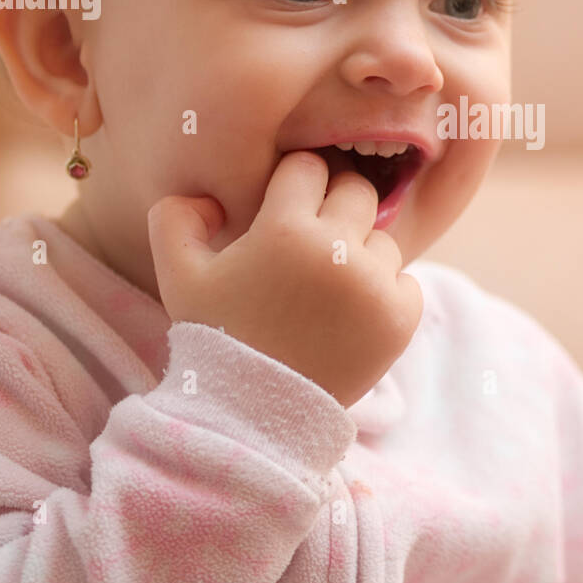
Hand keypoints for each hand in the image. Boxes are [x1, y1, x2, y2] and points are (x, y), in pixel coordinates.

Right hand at [147, 151, 422, 407]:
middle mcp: (336, 250)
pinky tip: (349, 316)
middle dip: (334, 207)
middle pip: (356, 191)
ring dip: (360, 254)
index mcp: (283, 229)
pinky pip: (406, 280)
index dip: (293, 184)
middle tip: (313, 243)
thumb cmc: (217, 337)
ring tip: (326, 289)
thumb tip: (209, 195)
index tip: (285, 209)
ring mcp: (374, 284)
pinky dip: (385, 293)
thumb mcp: (178, 275)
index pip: (308, 167)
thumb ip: (175, 217)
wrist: (254, 415)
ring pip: (382, 237)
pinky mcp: (400, 318)